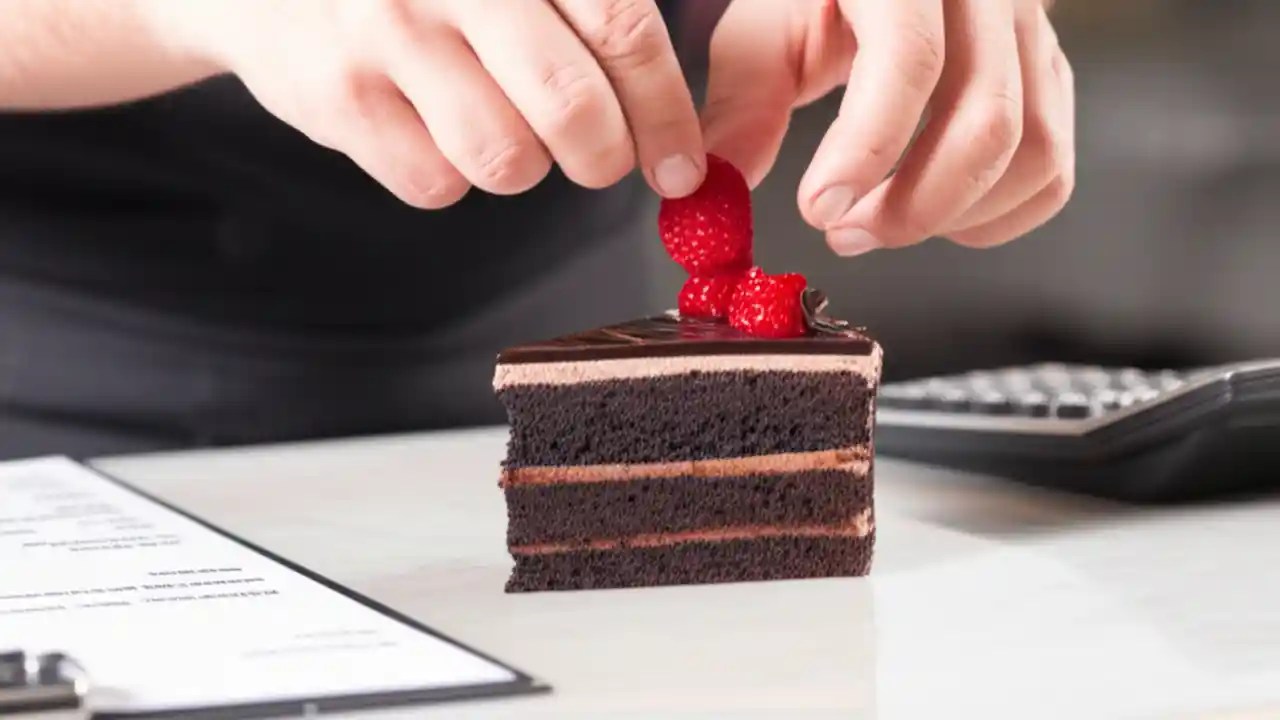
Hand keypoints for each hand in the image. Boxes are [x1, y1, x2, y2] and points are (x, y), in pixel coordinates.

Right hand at [141, 0, 704, 207]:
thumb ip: (588, 10)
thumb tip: (671, 124)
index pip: (621, 29)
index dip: (666, 113)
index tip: (683, 168)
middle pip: (571, 109)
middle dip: (605, 158)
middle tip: (599, 160)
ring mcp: (387, 34)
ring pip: (508, 162)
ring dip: (522, 163)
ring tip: (495, 122)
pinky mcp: (339, 97)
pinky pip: (438, 185)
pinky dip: (450, 174)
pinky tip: (428, 127)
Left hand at [702, 0, 1074, 254]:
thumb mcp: (769, 22)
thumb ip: (745, 100)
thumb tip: (719, 184)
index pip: (912, 59)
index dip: (868, 147)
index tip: (820, 208)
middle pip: (988, 121)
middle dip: (913, 204)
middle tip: (845, 233)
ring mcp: (1031, 32)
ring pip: (1032, 153)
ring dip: (953, 217)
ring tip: (877, 224)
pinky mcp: (1047, 71)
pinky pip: (1054, 167)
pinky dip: (997, 216)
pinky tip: (937, 214)